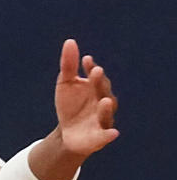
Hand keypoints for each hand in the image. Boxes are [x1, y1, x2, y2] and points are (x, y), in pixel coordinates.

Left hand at [55, 38, 119, 157]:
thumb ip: (68, 65)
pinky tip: (113, 133)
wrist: (67, 133)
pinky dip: (109, 134)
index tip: (85, 60)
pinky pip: (106, 136)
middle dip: (100, 83)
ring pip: (107, 113)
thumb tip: (70, 41)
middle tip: (96, 72)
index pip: (96, 76)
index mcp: (95, 88)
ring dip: (106, 108)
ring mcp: (102, 120)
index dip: (92, 68)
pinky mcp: (100, 137)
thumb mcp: (65, 84)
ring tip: (104, 101)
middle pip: (103, 92)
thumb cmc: (70, 105)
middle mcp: (103, 102)